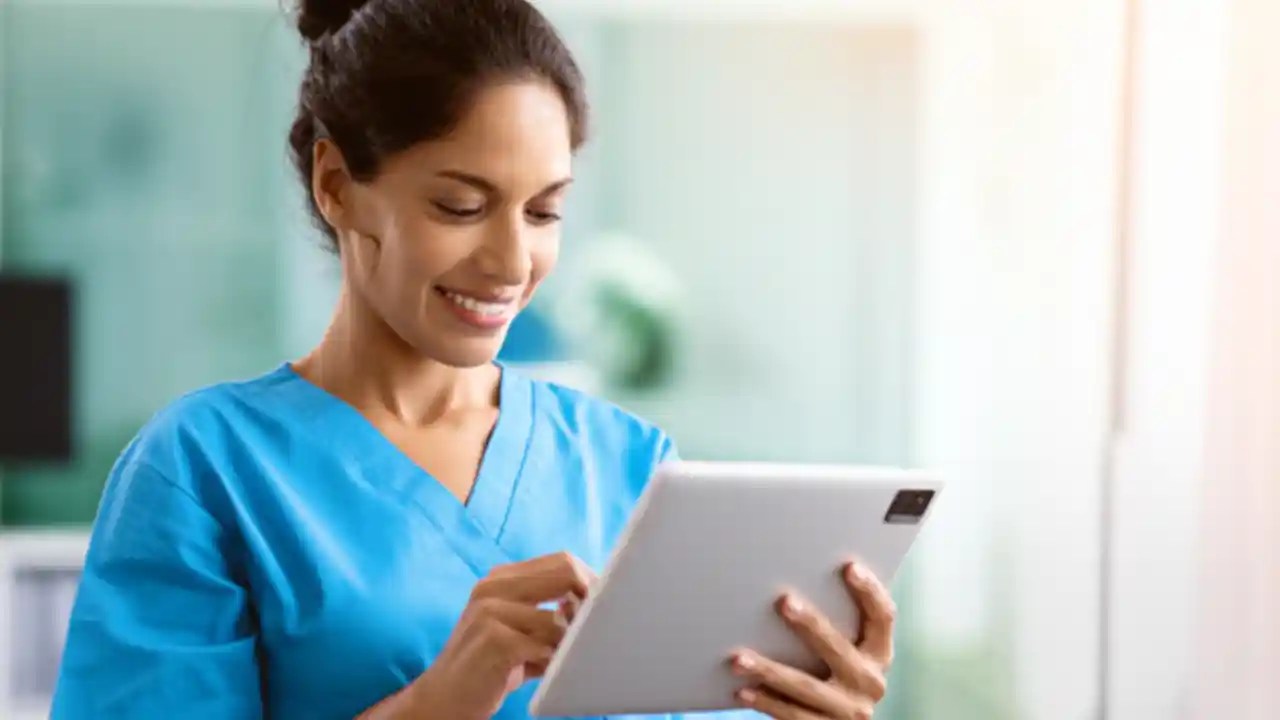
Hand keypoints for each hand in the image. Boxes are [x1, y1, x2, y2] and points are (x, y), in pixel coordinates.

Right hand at [394, 552, 593, 719]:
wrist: (442, 700)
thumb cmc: (489, 667)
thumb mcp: (519, 631)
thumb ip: (552, 612)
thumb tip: (594, 602)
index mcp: (500, 579)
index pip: (561, 562)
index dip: (589, 581)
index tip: (604, 605)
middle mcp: (492, 588)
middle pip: (565, 573)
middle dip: (589, 601)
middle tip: (596, 628)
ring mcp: (490, 611)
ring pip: (559, 618)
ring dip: (568, 644)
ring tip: (558, 660)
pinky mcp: (494, 639)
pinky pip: (546, 647)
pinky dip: (553, 662)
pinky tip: (543, 671)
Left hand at [729, 561, 895, 719]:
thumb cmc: (841, 674)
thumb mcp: (853, 652)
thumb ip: (841, 624)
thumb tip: (798, 579)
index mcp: (879, 655)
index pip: (882, 618)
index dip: (869, 591)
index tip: (849, 566)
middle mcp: (869, 683)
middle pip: (838, 649)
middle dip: (811, 626)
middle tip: (785, 601)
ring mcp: (847, 710)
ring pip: (805, 687)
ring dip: (769, 671)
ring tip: (738, 658)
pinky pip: (792, 715)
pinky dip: (765, 702)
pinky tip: (743, 690)